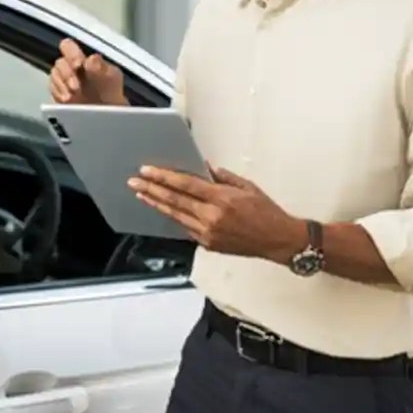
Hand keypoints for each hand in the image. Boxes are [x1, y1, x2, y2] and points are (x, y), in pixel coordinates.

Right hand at [49, 38, 126, 105]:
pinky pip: (52, 91)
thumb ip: (101, 68)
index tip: (78, 64)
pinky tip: (67, 101)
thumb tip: (91, 60)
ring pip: (54, 76)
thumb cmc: (111, 96)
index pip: (69, 47)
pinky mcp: (58, 95)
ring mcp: (63, 82)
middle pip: (60, 63)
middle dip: (67, 74)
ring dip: (62, 86)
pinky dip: (59, 95)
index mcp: (84, 60)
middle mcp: (71, 69)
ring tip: (72, 96)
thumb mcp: (112, 79)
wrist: (109, 118)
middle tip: (76, 86)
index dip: (71, 54)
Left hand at [127, 165, 306, 263]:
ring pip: (176, 216)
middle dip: (151, 190)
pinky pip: (186, 228)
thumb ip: (222, 177)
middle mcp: (211, 217)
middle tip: (134, 182)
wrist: (278, 240)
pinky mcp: (208, 244)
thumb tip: (203, 168)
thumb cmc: (266, 211)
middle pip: (174, 201)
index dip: (163, 177)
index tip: (147, 171)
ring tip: (142, 195)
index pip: (185, 185)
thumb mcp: (246, 186)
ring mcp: (208, 233)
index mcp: (221, 199)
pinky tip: (163, 210)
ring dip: (157, 204)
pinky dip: (174, 217)